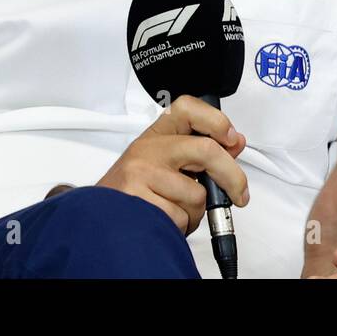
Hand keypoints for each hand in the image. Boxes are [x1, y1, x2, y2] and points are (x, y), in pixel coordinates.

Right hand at [95, 94, 249, 235]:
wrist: (97, 219)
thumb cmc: (133, 191)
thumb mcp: (165, 163)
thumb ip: (200, 152)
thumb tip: (235, 143)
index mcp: (157, 135)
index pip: (187, 108)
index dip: (216, 120)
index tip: (231, 139)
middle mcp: (148, 149)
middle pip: (205, 150)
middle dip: (233, 177)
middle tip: (239, 195)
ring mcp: (141, 173)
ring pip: (196, 194)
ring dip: (195, 213)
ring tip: (176, 211)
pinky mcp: (139, 201)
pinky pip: (180, 218)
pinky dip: (180, 227)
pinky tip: (164, 221)